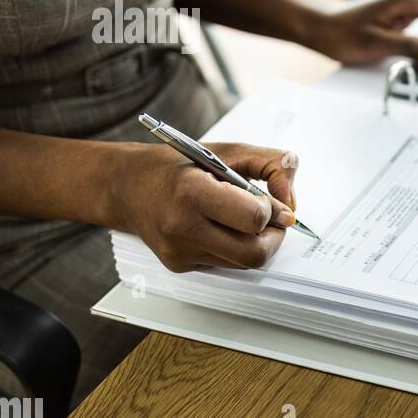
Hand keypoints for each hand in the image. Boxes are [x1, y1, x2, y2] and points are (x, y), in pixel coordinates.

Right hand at [107, 142, 300, 272]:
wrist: (126, 186)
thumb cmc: (178, 166)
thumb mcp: (227, 152)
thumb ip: (270, 165)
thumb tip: (291, 201)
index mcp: (192, 192)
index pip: (254, 218)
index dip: (271, 209)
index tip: (268, 200)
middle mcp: (182, 227)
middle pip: (254, 252)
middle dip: (273, 236)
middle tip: (272, 219)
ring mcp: (178, 251)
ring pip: (243, 263)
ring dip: (256, 243)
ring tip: (245, 220)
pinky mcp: (178, 265)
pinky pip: (225, 265)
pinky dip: (234, 248)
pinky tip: (220, 228)